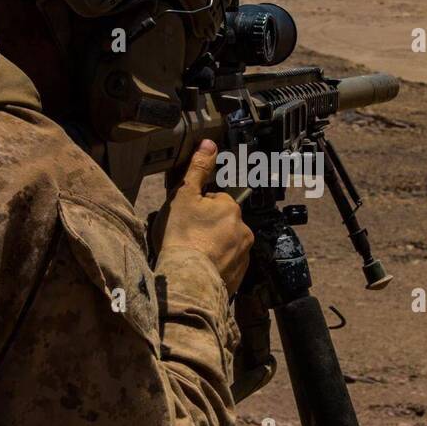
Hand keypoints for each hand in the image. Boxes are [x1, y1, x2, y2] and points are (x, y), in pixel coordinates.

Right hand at [154, 139, 253, 294]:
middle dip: (206, 227)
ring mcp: (243, 254)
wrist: (187, 281)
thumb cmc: (183, 238)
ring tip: (192, 254)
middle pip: (221, 222)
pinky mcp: (239, 275)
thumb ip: (198, 169)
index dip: (197, 207)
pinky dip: (215, 265)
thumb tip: (209, 144)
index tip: (186, 218)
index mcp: (231, 207)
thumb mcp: (184, 196)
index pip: (214, 200)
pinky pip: (226, 265)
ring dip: (211, 247)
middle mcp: (244, 229)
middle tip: (186, 237)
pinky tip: (200, 268)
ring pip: (225, 243)